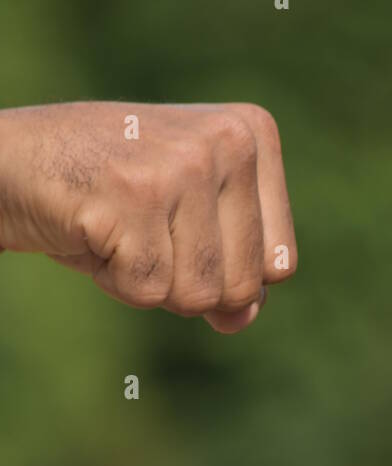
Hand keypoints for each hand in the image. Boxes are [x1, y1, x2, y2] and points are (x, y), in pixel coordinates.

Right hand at [0, 101, 295, 331]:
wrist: (19, 163)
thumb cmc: (115, 198)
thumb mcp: (191, 226)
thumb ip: (234, 272)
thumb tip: (241, 318)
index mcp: (252, 135)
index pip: (279, 264)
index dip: (227, 271)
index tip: (183, 226)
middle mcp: (227, 141)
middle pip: (243, 286)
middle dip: (188, 282)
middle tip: (146, 230)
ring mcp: (182, 166)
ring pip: (198, 295)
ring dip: (152, 283)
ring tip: (123, 229)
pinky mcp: (136, 198)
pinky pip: (149, 292)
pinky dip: (118, 283)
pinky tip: (98, 232)